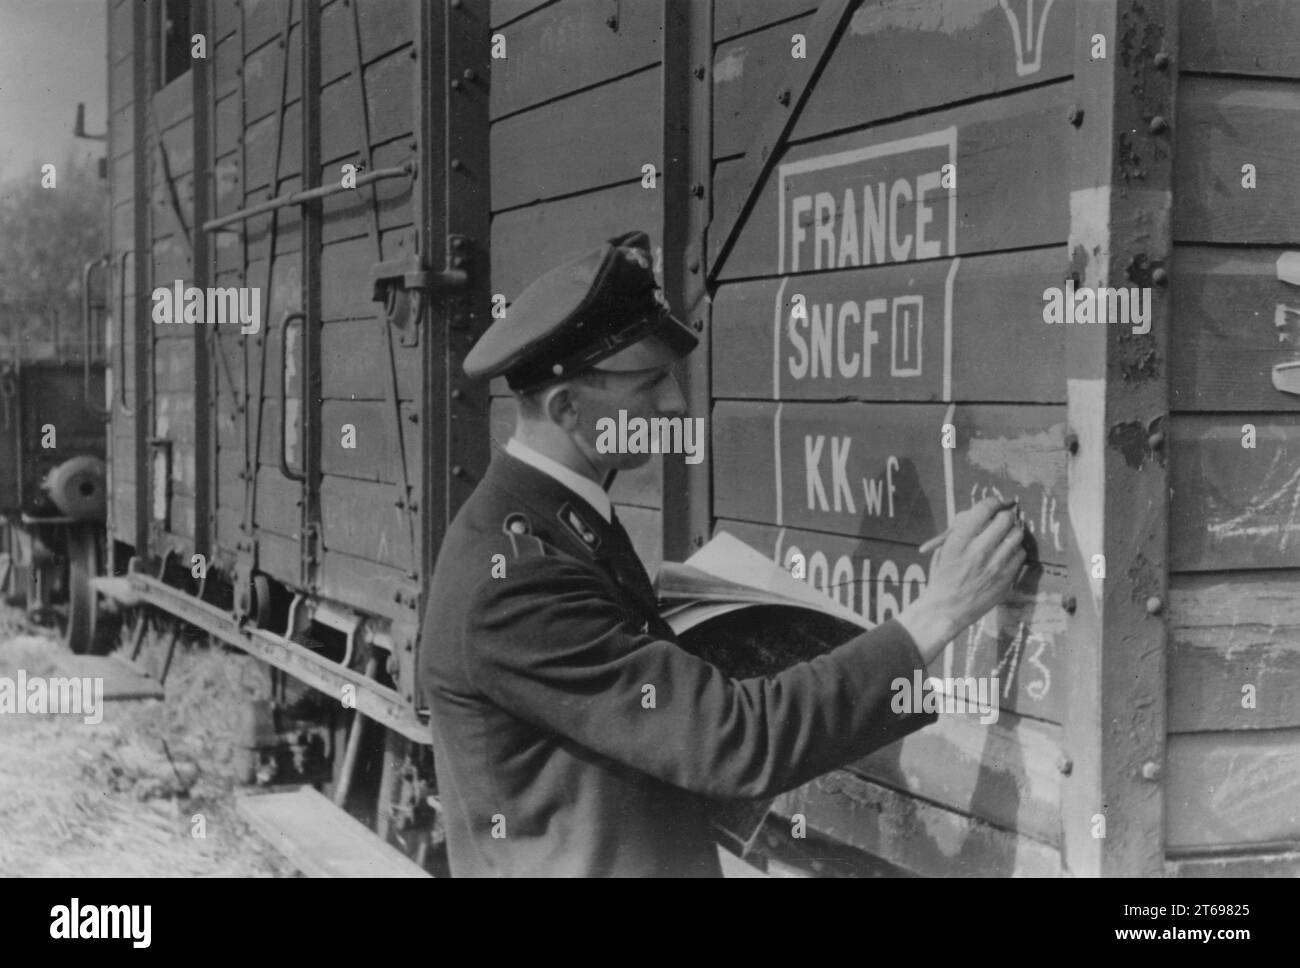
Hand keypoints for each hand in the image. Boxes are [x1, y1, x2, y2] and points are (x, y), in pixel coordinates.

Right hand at [896, 497, 1025, 663]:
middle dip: (1004, 515)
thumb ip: (962, 529)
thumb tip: (984, 511)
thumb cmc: (943, 575)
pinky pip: (1021, 555)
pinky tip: (1005, 554)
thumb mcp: (944, 548)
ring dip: (1012, 532)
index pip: (984, 509)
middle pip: (1005, 519)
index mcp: (959, 542)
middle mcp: (979, 552)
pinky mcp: (1006, 580)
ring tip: (1004, 536)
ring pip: (1017, 535)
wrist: (946, 610)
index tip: (993, 504)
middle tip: (1001, 519)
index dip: (992, 502)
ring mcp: (995, 567)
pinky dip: (1015, 551)